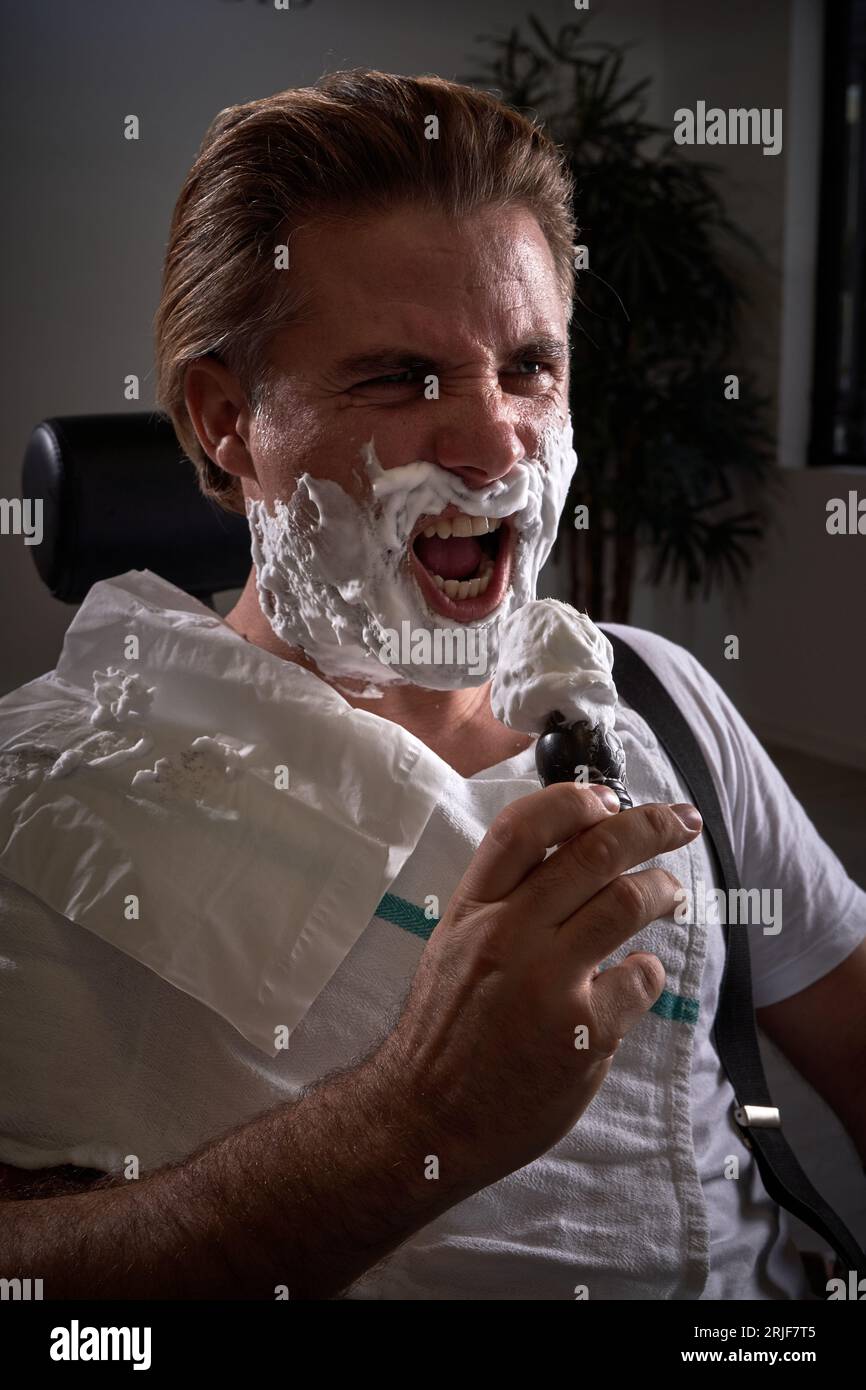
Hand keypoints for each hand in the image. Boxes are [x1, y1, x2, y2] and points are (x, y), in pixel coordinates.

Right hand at [378, 783, 701, 1187]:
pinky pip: (640, 979)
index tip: (606, 798)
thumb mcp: (455, 945)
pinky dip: (649, 972)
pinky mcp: (583, 1032)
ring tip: (671, 893)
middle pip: (594, 852)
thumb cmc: (445, 1028)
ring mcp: (547, 983)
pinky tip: (639, 978)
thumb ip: (503, 901)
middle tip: (681, 821)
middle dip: (650, 825)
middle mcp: (508, 935)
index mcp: (473, 910)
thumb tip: (569, 850)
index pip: (523, 828)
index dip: (573, 800)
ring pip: (627, 902)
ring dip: (663, 888)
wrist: (425, 1117)